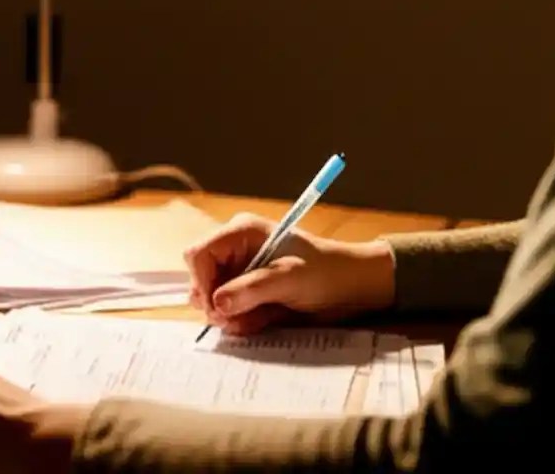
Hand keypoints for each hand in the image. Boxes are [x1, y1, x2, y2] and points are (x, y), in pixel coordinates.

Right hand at [184, 212, 395, 334]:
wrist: (354, 289)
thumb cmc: (326, 273)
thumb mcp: (289, 279)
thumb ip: (251, 290)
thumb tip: (216, 304)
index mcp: (240, 233)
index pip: (199, 254)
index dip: (202, 281)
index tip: (217, 307)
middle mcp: (235, 250)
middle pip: (201, 278)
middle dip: (215, 302)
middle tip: (234, 320)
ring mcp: (241, 272)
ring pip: (213, 298)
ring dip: (229, 315)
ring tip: (254, 321)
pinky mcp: (248, 292)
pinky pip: (230, 310)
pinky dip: (240, 321)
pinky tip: (262, 321)